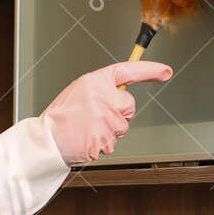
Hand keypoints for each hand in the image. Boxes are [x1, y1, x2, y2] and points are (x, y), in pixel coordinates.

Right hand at [41, 60, 172, 164]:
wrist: (48, 139)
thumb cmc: (63, 115)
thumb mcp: (80, 90)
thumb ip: (102, 89)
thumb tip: (122, 95)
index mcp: (97, 81)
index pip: (129, 70)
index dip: (150, 70)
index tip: (166, 71)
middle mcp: (104, 98)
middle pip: (129, 106)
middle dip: (120, 113)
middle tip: (98, 116)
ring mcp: (106, 120)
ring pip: (122, 127)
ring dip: (110, 130)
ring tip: (88, 129)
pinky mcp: (105, 140)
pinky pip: (112, 143)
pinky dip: (102, 144)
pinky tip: (87, 139)